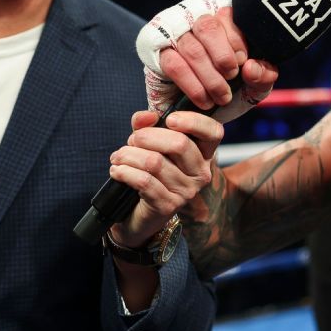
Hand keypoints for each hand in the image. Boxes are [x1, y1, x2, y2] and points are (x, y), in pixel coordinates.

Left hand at [106, 109, 223, 246]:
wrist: (137, 215)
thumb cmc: (148, 174)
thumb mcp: (149, 144)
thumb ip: (147, 126)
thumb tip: (146, 116)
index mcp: (203, 154)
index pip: (214, 132)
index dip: (193, 121)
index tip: (170, 119)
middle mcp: (201, 173)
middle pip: (180, 144)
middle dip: (147, 137)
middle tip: (131, 141)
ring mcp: (186, 192)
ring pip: (155, 162)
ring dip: (129, 155)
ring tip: (118, 157)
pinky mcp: (168, 205)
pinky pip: (144, 181)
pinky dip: (125, 172)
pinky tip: (116, 171)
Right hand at [137, 0, 278, 122]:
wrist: (203, 115)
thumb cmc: (232, 89)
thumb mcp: (255, 85)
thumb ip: (263, 76)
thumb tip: (251, 67)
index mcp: (222, 19)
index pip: (227, 14)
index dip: (236, 39)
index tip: (242, 62)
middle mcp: (195, 21)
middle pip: (207, 26)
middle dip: (222, 57)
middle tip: (231, 78)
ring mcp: (173, 36)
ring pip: (191, 48)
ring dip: (209, 77)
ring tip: (221, 97)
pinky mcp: (158, 54)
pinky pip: (173, 64)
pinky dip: (192, 85)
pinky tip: (204, 100)